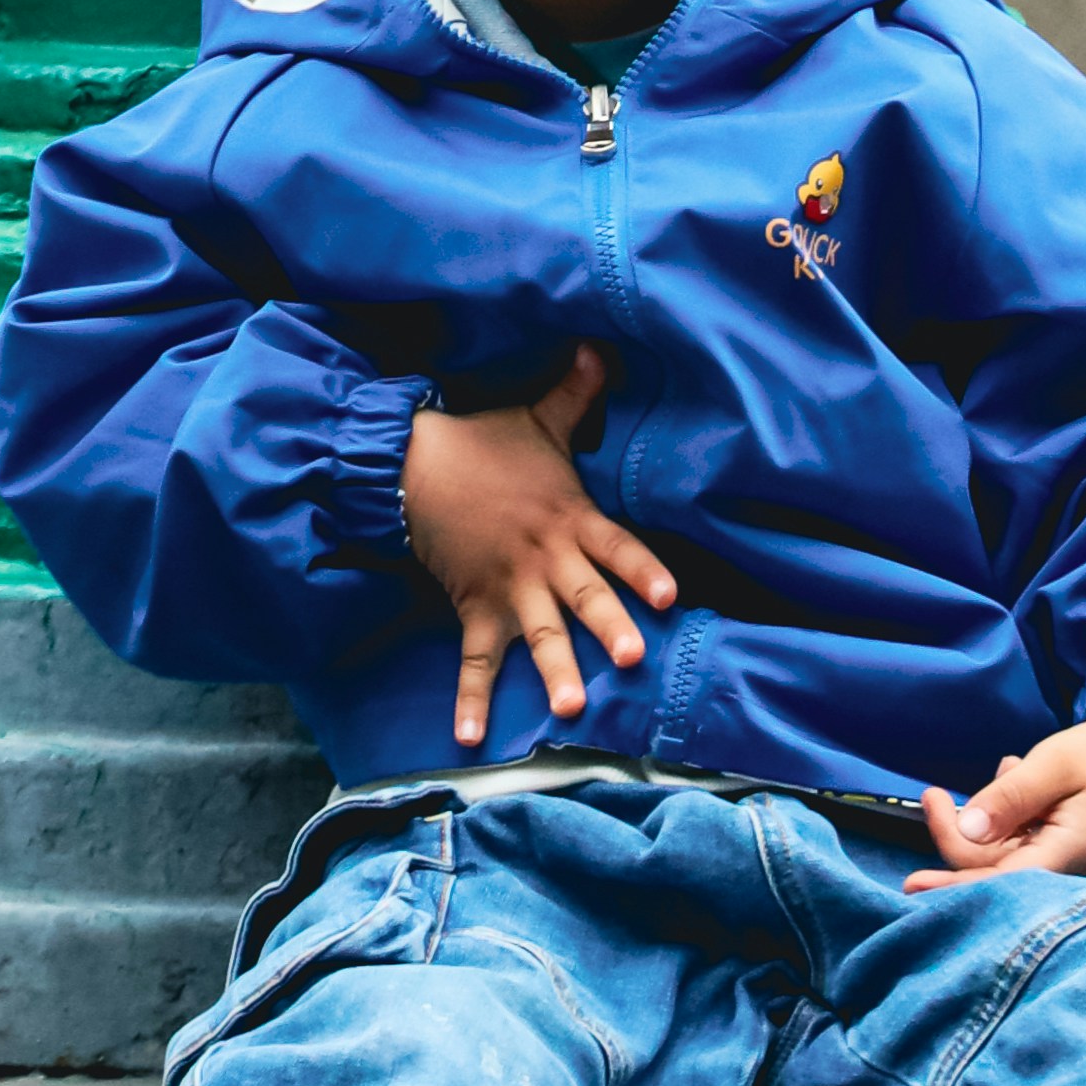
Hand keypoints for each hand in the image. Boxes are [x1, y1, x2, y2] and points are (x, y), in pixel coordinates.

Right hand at [400, 345, 677, 748]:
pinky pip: (475, 659)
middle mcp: (545, 559)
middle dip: (608, 626)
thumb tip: (604, 347)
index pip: (618, 547)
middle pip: (584, 597)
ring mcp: (509, 587)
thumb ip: (579, 393)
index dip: (644, 570)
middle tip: (633, 656)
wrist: (415, 464)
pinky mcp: (474, 606)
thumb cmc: (485, 444)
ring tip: (572, 708)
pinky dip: (471, 699)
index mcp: (570, 519)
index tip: (670, 595)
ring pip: (538, 633)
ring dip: (554, 670)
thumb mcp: (538, 419)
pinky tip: (469, 738)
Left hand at [904, 710, 1085, 889]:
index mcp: (1075, 854)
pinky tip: (1016, 779)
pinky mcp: (1076, 856)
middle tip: (934, 795)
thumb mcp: (1056, 763)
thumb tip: (966, 832)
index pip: (1004, 884)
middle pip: (1000, 874)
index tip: (913, 882)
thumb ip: (1010, 797)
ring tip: (1006, 768)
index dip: (955, 887)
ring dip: (989, 823)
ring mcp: (1078, 868)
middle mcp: (1077, 873)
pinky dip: (1012, 821)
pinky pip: (1030, 849)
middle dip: (961, 838)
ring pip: (1012, 860)